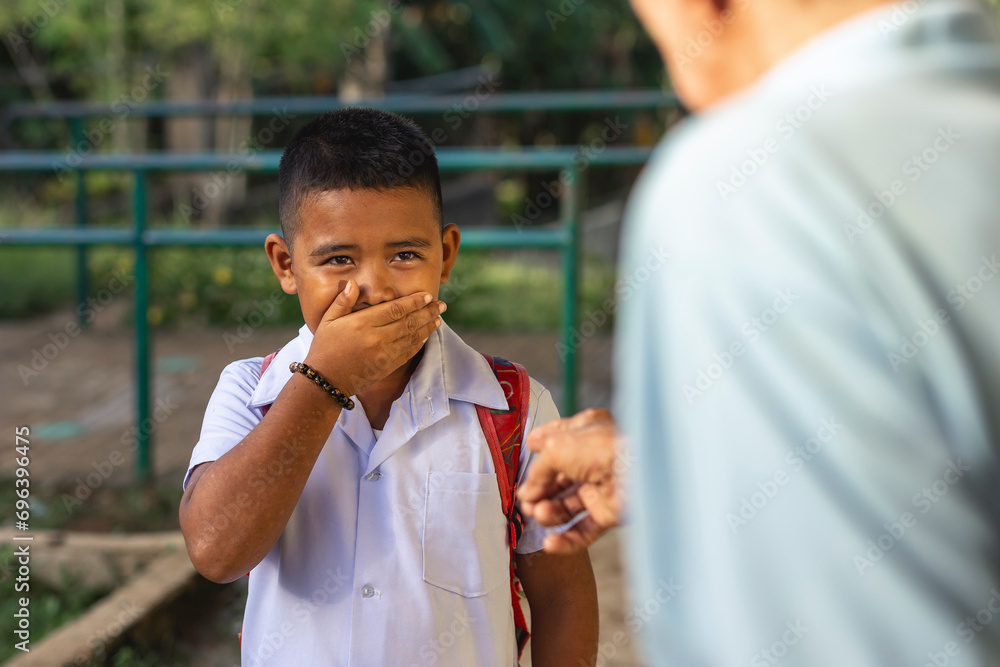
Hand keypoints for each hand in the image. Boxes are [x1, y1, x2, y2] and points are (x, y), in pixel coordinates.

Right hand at [304, 280, 445, 396]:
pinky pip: (408, 352)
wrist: (327, 380)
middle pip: (409, 322)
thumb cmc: (325, 347)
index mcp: (362, 324)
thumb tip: (354, 283)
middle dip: (427, 312)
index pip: (395, 309)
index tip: (427, 295)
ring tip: (438, 317)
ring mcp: (384, 354)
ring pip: (412, 337)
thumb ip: (343, 301)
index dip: (414, 302)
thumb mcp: (328, 321)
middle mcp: (376, 338)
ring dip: (428, 326)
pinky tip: (427, 335)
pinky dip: (420, 342)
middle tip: (441, 304)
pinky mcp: (387, 366)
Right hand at [517, 409, 622, 553]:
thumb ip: (538, 471)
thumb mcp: (556, 449)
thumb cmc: (601, 449)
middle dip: (539, 491)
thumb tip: (528, 491)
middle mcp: (594, 460)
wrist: (636, 472)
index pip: (560, 438)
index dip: (542, 444)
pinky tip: (550, 543)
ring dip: (549, 513)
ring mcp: (601, 488)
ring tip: (539, 514)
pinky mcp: (608, 514)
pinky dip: (565, 539)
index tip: (528, 448)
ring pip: (568, 506)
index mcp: (587, 432)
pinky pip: (583, 530)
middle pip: (559, 479)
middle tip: (526, 501)